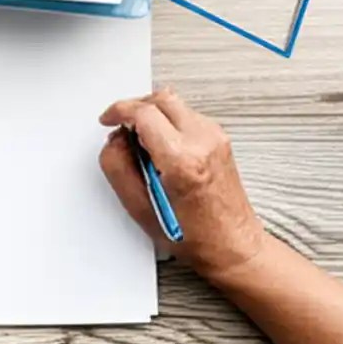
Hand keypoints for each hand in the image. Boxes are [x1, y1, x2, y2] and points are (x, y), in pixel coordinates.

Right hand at [98, 90, 266, 284]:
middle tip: (122, 126)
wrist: (233, 245)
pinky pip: (188, 116)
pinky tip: (163, 148)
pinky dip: (169, 123)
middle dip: (135, 107)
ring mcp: (215, 138)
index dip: (119, 111)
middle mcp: (203, 142)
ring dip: (153, 115)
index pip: (144, 113)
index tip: (109, 119)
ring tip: (143, 144)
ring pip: (175, 104)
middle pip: (161, 99)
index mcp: (182, 160)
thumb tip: (114, 143)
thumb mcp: (141, 209)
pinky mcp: (221, 139)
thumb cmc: (195, 237)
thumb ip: (119, 169)